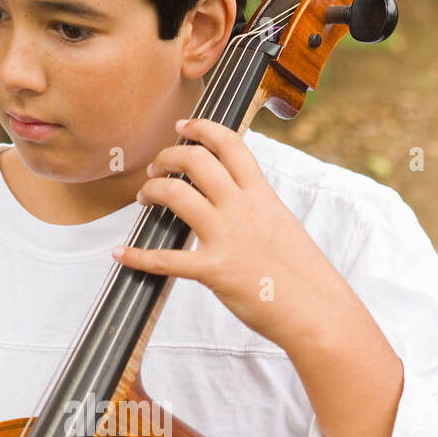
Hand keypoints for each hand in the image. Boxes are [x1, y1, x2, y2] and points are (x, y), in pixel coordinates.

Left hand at [112, 115, 332, 351]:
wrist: (317, 310)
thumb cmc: (304, 274)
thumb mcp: (284, 226)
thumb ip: (258, 207)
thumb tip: (240, 198)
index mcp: (262, 195)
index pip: (230, 144)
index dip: (202, 128)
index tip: (182, 126)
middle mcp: (242, 208)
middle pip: (195, 161)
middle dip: (167, 157)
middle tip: (155, 167)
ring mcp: (226, 237)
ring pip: (176, 195)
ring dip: (151, 190)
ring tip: (143, 198)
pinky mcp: (213, 270)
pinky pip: (166, 259)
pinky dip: (138, 256)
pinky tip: (120, 253)